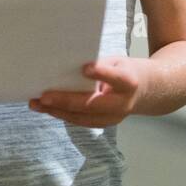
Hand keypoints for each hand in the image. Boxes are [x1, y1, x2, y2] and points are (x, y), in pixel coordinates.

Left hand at [29, 57, 147, 127]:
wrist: (149, 91)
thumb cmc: (128, 71)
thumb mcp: (119, 61)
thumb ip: (99, 65)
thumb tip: (70, 66)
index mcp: (129, 83)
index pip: (117, 78)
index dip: (101, 73)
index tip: (85, 68)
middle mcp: (122, 104)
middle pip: (92, 105)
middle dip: (65, 101)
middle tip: (44, 96)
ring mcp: (114, 117)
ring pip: (82, 117)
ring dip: (57, 111)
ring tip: (37, 104)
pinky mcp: (105, 123)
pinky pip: (81, 121)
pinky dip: (63, 114)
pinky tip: (47, 108)